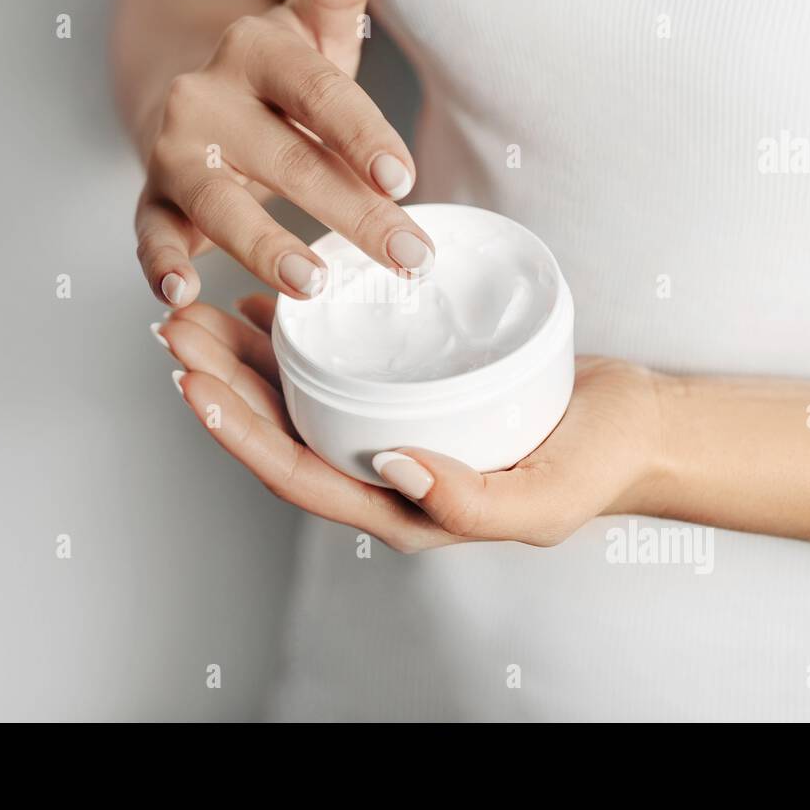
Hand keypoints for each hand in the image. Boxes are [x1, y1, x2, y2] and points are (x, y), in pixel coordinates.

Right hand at [134, 0, 433, 307]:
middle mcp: (206, 97)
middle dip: (354, 214)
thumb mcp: (312, 36)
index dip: (363, 136)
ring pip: (219, 204)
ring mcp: (174, 151)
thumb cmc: (277, 81)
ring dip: (265, 248)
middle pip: (288, 160)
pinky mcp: (153, 199)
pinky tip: (181, 295)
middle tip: (409, 256)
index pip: (318, 94)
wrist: (193, 97)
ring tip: (313, 282)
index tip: (405, 180)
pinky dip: (161, 266)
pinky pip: (152, 235)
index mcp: (255, 52)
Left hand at [155, 295, 668, 552]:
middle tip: (175, 329)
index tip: (195, 384)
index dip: (239, 435)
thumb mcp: (543, 499)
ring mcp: (389, 431)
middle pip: (279, 431)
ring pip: (295, 396)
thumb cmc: (594, 465)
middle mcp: (382, 474)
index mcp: (400, 510)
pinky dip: (294, 335)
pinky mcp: (403, 392)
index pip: (298, 476)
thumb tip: (395, 468)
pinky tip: (266, 300)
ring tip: (197, 308)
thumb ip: (470, 501)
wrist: (633, 429)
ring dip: (241, 356)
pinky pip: (334, 365)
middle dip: (220, 383)